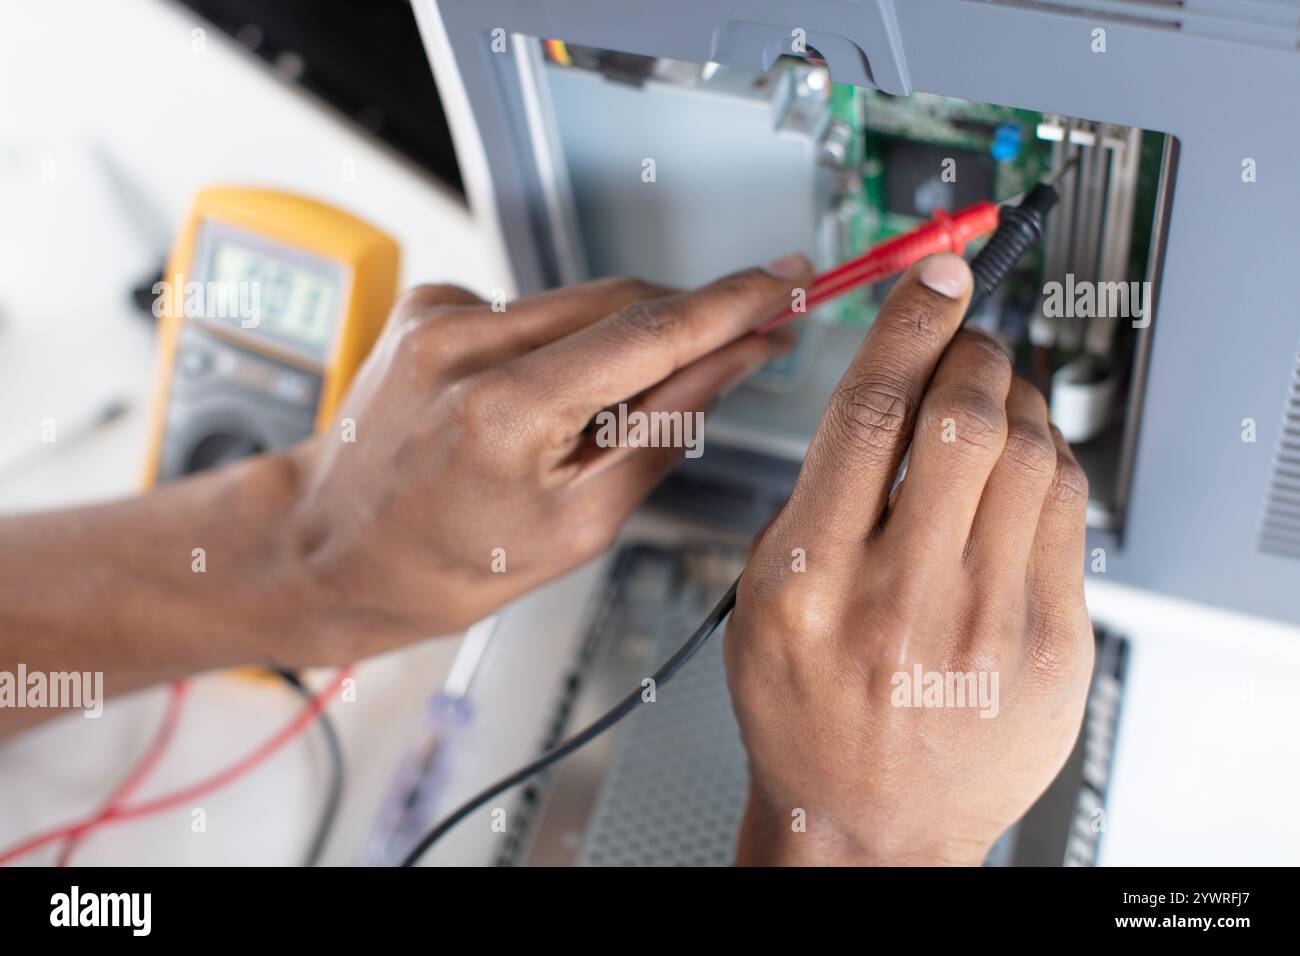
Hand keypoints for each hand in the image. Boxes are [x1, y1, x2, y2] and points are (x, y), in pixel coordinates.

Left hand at [275, 259, 810, 664]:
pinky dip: (562, 345)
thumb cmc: (445, 562)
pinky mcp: (430, 302)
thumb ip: (663, 431)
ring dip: (621, 343)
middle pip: (622, 302)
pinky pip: (534, 310)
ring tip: (596, 422)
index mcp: (505, 411)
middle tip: (744, 346)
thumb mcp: (579, 523)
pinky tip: (541, 403)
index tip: (788, 282)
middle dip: (689, 323)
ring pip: (580, 302)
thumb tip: (732, 361)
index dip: (735, 302)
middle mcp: (465, 342)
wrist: (331, 547)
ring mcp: (440, 313)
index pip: (651, 332)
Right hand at [725, 254, 1093, 865]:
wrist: (869, 824)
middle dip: (970, 353)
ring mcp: (985, 625)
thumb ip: (817, 501)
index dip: (908, 324)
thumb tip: (894, 394)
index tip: (935, 272)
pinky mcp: (1051, 645)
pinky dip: (1044, 459)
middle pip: (960, 418)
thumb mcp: (759, 604)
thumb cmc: (806, 713)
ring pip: (1025, 451)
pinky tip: (1019, 467)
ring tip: (989, 405)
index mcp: (807, 582)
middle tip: (965, 342)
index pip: (866, 415)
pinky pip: (1067, 510)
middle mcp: (897, 600)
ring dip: (1011, 399)